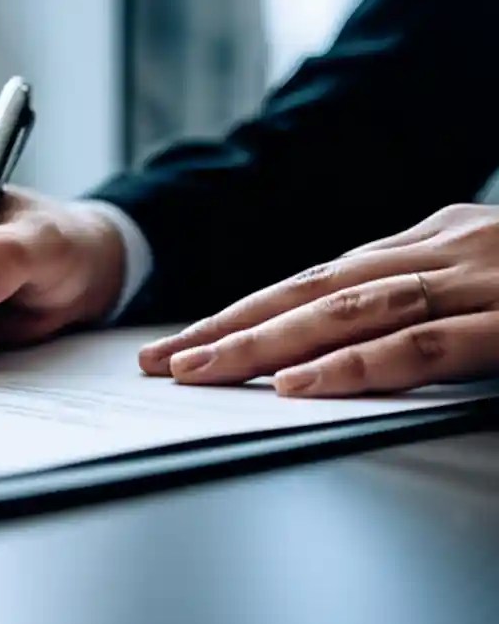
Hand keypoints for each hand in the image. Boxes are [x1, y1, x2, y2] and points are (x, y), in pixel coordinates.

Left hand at [139, 203, 498, 395]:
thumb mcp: (496, 277)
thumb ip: (427, 297)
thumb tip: (356, 331)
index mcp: (436, 239)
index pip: (319, 279)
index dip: (245, 312)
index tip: (186, 341)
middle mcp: (444, 250)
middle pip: (312, 290)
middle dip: (228, 327)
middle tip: (158, 359)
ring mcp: (476, 283)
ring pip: (345, 311)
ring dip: (262, 344)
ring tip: (196, 370)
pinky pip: (419, 347)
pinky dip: (351, 365)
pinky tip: (294, 385)